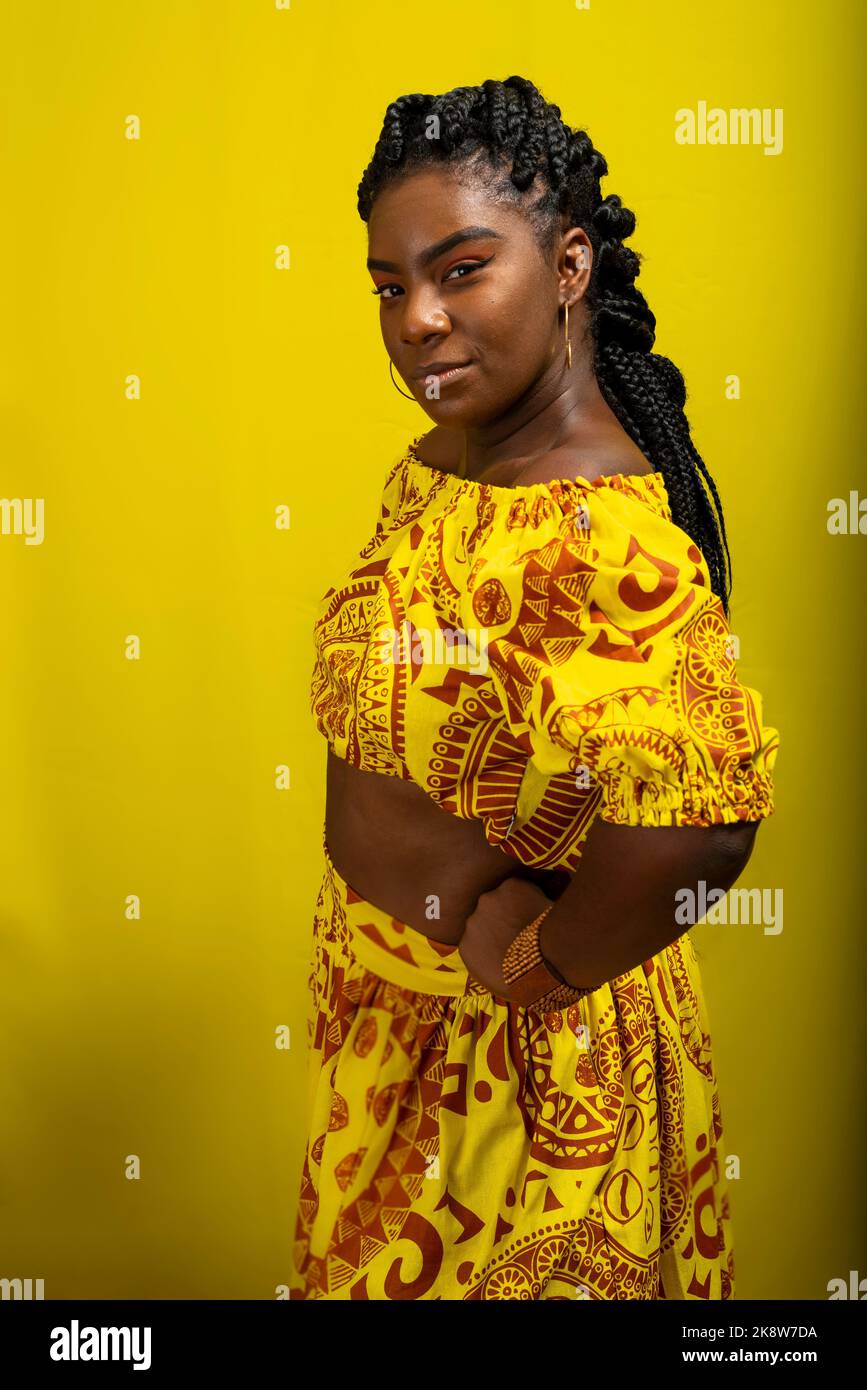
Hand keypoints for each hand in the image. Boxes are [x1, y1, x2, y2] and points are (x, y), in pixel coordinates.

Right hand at [459, 876, 554, 1001]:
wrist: (547, 964)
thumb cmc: (527, 985)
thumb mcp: (498, 984)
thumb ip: (491, 967)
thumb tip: (503, 965)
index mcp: (467, 949)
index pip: (477, 940)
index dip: (495, 940)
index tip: (510, 943)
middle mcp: (472, 923)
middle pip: (486, 917)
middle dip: (501, 920)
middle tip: (524, 929)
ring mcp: (488, 902)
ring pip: (502, 899)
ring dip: (514, 906)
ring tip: (534, 918)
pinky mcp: (509, 887)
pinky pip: (520, 888)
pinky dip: (531, 895)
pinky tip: (542, 908)